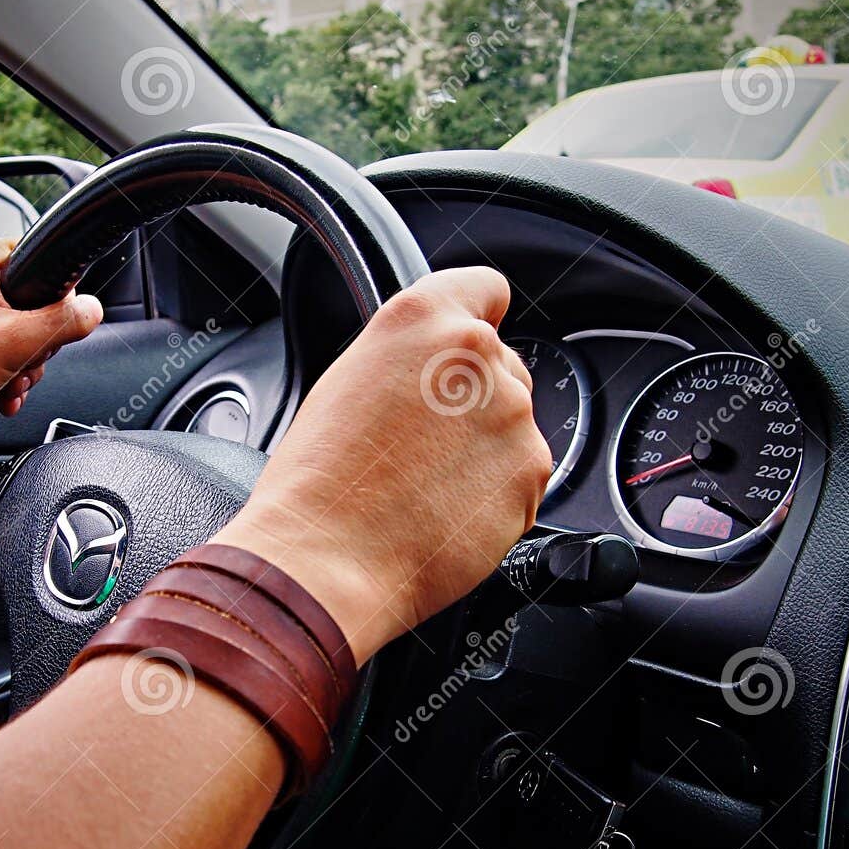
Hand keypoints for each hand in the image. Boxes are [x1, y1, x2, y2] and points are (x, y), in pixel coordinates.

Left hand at [0, 237, 101, 438]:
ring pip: (14, 328)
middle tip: (22, 363)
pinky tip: (0, 391)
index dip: (53, 299)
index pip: (37, 259)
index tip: (47, 329)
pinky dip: (2, 370)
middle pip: (29, 299)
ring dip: (21, 363)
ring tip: (9, 383)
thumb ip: (63, 322)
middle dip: (35, 344)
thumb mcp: (17, 343)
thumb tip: (92, 310)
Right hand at [215, 266, 549, 663]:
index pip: (486, 289)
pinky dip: (496, 497)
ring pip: (514, 424)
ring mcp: (512, 413)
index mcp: (422, 318)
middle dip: (474, 400)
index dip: (477, 320)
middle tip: (421, 445)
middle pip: (502, 365)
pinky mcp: (530, 472)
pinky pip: (523, 478)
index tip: (470, 346)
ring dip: (485, 451)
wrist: (326, 559)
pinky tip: (445, 513)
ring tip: (425, 487)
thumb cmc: (318, 481)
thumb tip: (436, 372)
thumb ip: (407, 358)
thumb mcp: (348, 383)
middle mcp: (477, 353)